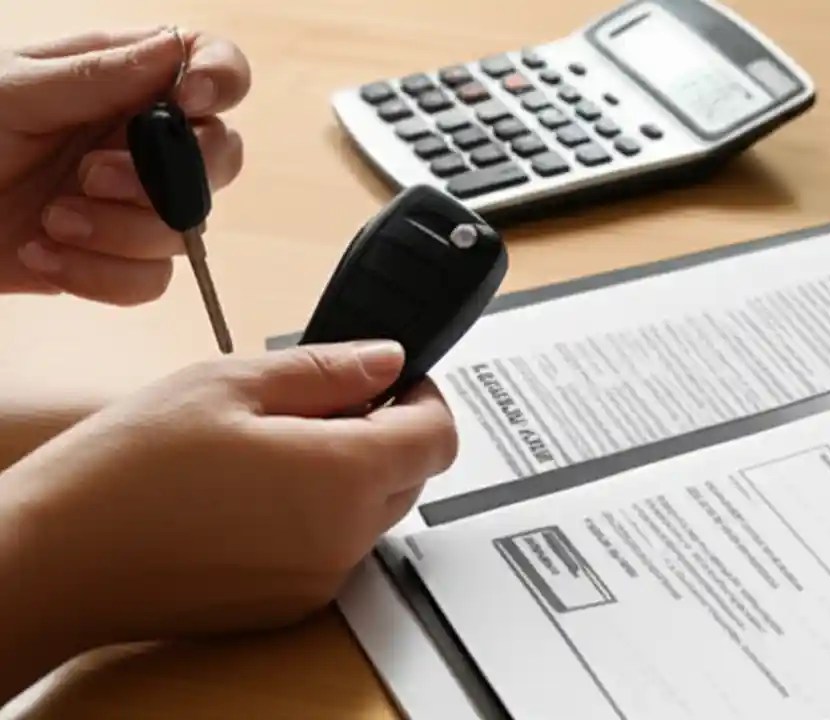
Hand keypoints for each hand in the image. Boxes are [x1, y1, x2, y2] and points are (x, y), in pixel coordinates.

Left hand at [0, 27, 249, 303]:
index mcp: (126, 82)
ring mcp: (135, 204)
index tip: (187, 104)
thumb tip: (174, 49)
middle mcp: (144, 142)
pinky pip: (150, 280)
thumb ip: (97, 75)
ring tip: (50, 219)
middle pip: (223, 155)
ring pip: (186, 228)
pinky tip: (43, 253)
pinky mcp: (116, 260)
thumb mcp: (13, 93)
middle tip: (93, 176)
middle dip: (171, 177)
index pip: (213, 66)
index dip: (221, 81)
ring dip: (119, 231)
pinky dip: (97, 275)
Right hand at [0, 341, 455, 691]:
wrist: (55, 560)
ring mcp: (318, 581)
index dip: (424, 396)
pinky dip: (319, 515)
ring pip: (374, 513)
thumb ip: (327, 371)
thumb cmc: (126, 472)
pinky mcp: (288, 606)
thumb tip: (387, 359)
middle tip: (320, 402)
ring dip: (351, 474)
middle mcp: (344, 540)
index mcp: (342, 477)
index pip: (439, 437)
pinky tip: (255, 492)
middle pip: (412, 476)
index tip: (394, 377)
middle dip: (386, 432)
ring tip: (272, 445)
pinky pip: (335, 549)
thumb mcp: (230, 384)